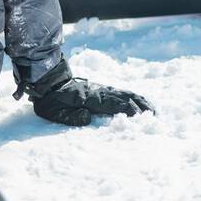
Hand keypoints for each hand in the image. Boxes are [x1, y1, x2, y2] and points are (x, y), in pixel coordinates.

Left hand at [27, 58, 154, 125]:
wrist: (46, 82)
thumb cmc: (49, 101)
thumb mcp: (54, 112)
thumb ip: (70, 116)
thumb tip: (88, 117)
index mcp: (88, 98)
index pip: (111, 104)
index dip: (126, 110)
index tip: (139, 117)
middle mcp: (97, 91)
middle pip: (122, 97)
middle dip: (139, 106)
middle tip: (153, 116)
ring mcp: (99, 89)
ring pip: (123, 93)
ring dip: (139, 101)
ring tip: (152, 110)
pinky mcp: (99, 89)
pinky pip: (119, 92)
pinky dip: (131, 96)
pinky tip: (139, 101)